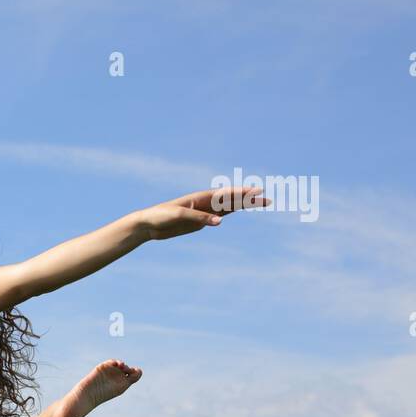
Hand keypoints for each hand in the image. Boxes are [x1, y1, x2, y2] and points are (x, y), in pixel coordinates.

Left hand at [133, 186, 269, 240]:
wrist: (147, 225)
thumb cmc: (160, 216)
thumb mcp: (179, 216)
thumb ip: (200, 218)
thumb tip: (220, 222)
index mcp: (200, 198)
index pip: (226, 195)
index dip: (242, 193)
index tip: (257, 192)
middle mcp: (204, 203)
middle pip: (231, 200)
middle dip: (249, 199)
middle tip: (267, 199)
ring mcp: (203, 212)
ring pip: (228, 207)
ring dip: (243, 205)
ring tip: (260, 203)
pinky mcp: (199, 221)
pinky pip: (219, 216)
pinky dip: (230, 212)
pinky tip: (240, 209)